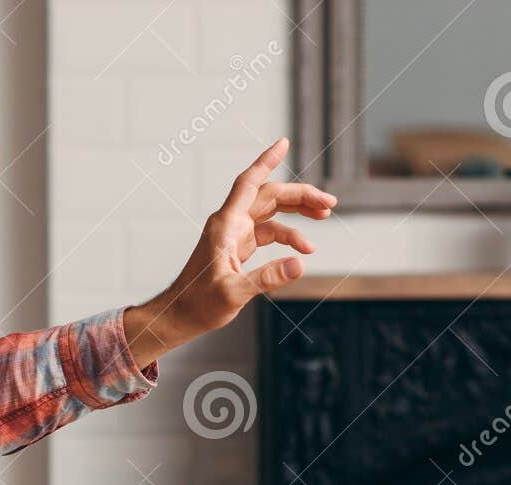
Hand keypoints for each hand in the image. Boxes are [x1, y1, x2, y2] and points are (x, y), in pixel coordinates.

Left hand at [123, 138, 334, 366]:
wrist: (181, 316)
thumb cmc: (198, 304)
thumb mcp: (234, 293)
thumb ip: (268, 278)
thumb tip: (300, 264)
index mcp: (225, 225)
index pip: (249, 183)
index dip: (266, 161)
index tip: (284, 143)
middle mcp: (230, 223)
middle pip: (269, 196)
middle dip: (300, 195)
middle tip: (330, 203)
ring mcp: (235, 235)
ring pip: (271, 212)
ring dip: (297, 213)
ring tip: (324, 217)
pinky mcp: (238, 248)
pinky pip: (268, 232)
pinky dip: (287, 236)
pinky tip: (303, 249)